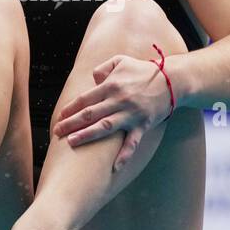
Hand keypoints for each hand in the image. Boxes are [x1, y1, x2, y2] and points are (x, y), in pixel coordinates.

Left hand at [52, 52, 172, 171]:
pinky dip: (124, 155)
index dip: (71, 108)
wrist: (172, 81)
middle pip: (90, 114)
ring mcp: (131, 114)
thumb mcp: (120, 61)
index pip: (86, 99)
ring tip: (72, 142)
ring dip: (87, 135)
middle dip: (72, 123)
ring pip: (105, 127)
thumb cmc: (143, 70)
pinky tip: (114, 167)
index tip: (60, 117)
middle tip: (57, 132)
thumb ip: (103, 69)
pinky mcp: (143, 125)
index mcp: (111, 85)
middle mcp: (119, 100)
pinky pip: (132, 142)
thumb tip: (92, 80)